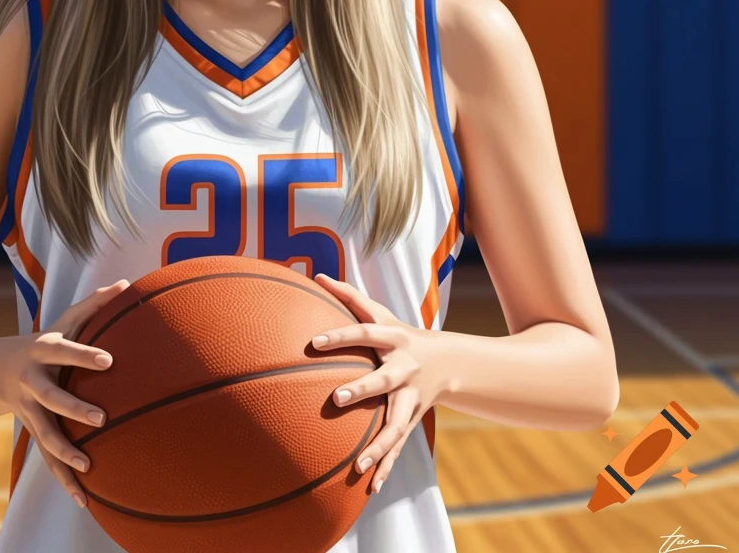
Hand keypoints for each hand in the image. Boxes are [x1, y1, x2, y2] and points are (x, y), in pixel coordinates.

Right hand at [0, 279, 129, 507]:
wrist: (1, 369)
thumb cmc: (47, 340)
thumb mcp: (66, 320)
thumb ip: (95, 304)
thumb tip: (125, 283)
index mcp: (44, 352)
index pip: (68, 351)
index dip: (86, 355)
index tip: (110, 361)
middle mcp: (34, 383)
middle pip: (53, 398)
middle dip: (75, 409)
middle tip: (102, 418)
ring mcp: (30, 411)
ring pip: (45, 436)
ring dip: (65, 453)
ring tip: (88, 467)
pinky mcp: (34, 431)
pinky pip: (48, 458)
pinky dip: (63, 479)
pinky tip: (83, 498)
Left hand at [311, 274, 451, 494]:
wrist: (449, 362)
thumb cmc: (401, 333)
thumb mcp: (381, 312)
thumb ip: (349, 296)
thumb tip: (316, 275)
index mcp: (394, 340)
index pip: (365, 332)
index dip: (341, 336)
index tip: (314, 343)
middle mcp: (404, 370)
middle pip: (383, 380)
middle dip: (362, 389)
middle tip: (337, 398)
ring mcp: (410, 399)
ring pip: (396, 424)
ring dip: (379, 446)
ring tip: (359, 466)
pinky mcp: (411, 420)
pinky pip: (397, 445)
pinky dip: (386, 466)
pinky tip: (371, 487)